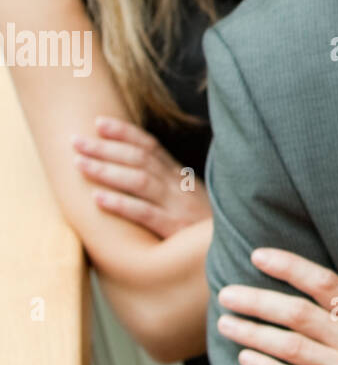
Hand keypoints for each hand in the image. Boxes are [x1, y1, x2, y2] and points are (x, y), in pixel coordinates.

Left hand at [72, 116, 209, 238]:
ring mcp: (177, 204)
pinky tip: (97, 199)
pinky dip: (121, 204)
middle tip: (76, 140)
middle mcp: (177, 184)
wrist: (234, 242)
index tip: (99, 122)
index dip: (124, 132)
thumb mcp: (191, 195)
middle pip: (139, 158)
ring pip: (139, 180)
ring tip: (80, 164)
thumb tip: (135, 169)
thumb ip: (168, 182)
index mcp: (179, 175)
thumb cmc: (205, 223)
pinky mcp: (174, 228)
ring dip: (107, 170)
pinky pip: (145, 213)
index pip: (150, 145)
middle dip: (106, 147)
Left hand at [216, 248, 337, 364]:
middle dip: (258, 300)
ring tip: (226, 323)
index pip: (323, 281)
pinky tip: (247, 360)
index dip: (289, 266)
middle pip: (297, 313)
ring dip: (253, 333)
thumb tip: (317, 298)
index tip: (260, 256)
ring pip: (290, 346)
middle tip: (227, 292)